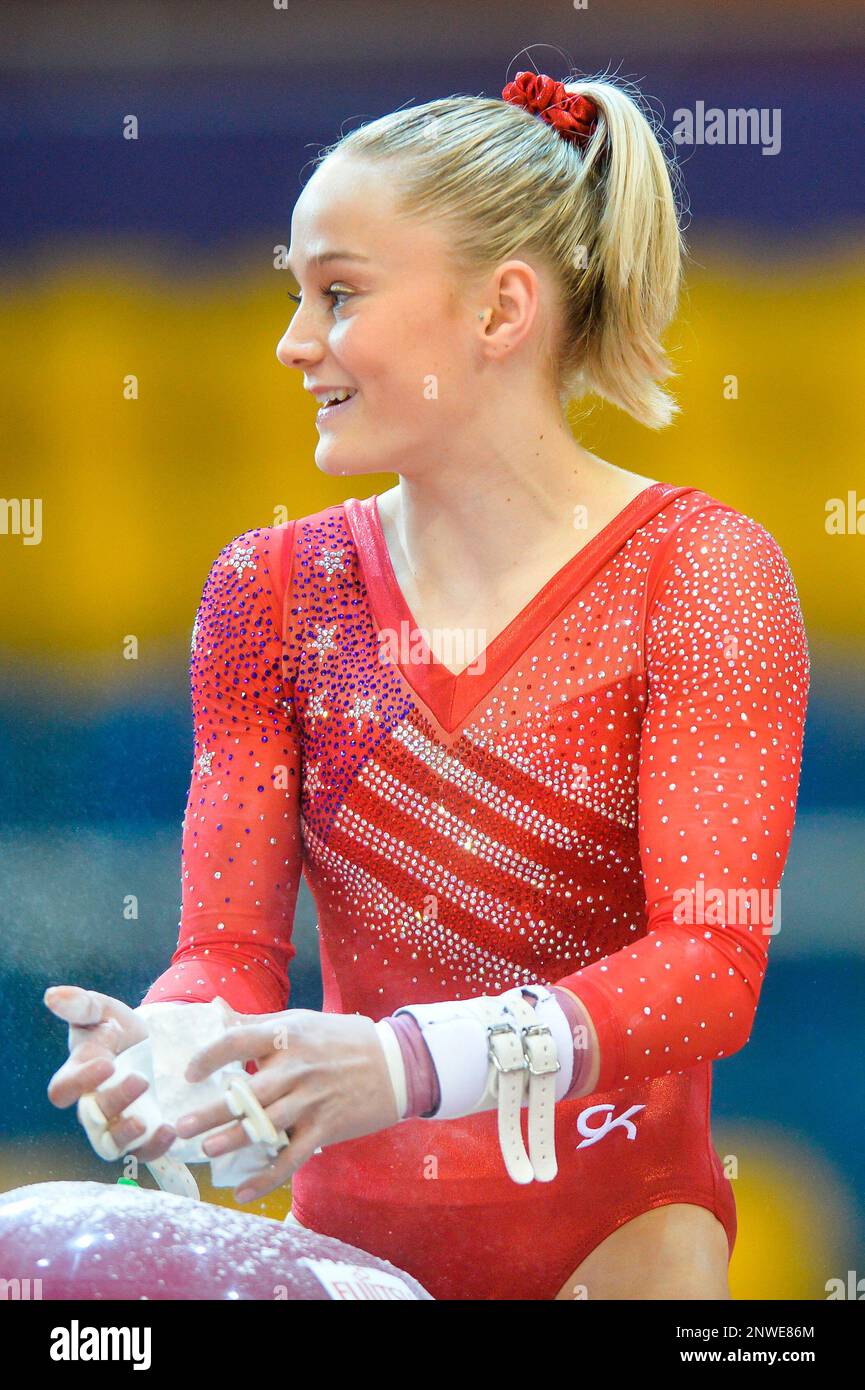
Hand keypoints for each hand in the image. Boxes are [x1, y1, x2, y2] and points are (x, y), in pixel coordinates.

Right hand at [44, 985, 176, 1161]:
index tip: (107, 1063)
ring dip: (126, 1137)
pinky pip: (141, 1151)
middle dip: (113, 1102)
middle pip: (91, 1118)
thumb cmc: (117, 1025)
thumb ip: (82, 1004)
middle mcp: (92, 1104)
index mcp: (78, 1074)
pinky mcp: (142, 1132)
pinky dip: (154, 1147)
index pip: (63, 1089)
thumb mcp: (103, 1010)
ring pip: (110, 1144)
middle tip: (141, 1080)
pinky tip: (172, 1130)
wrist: (150, 1040)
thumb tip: (53, 996)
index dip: (79, 1082)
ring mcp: (115, 1121)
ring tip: (148, 1123)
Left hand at [174, 1009, 402, 1202]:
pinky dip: (267, 1177)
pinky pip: (292, 1156)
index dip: (209, 1057)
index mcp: (286, 1036)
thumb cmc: (340, 1039)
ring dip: (233, 1140)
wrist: (395, 1063)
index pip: (237, 1042)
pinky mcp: (326, 1127)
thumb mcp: (299, 1021)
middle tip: (180, 1127)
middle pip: (246, 1092)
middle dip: (211, 1112)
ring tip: (207, 1151)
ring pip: (266, 1125)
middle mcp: (296, 1067)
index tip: (189, 1073)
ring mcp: (311, 1100)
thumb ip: (254, 1022)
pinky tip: (244, 1191)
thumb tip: (214, 1010)